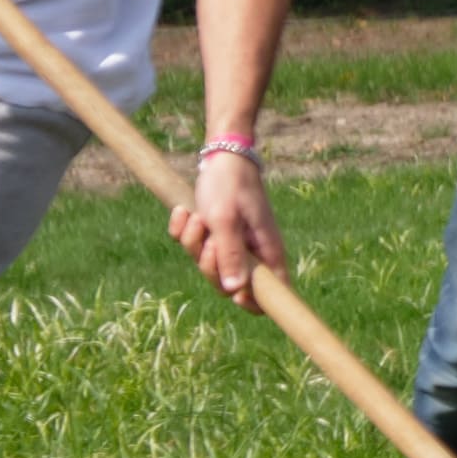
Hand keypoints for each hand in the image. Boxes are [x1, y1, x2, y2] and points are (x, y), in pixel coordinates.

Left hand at [173, 150, 283, 305]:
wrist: (221, 156)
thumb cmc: (229, 185)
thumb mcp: (225, 221)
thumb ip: (230, 256)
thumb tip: (235, 292)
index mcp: (266, 252)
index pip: (272, 293)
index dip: (253, 302)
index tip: (234, 295)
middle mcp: (251, 252)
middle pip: (227, 284)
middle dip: (209, 264)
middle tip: (209, 239)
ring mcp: (231, 244)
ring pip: (206, 265)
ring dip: (193, 242)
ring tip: (197, 217)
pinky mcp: (213, 234)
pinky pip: (192, 247)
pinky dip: (184, 231)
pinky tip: (185, 211)